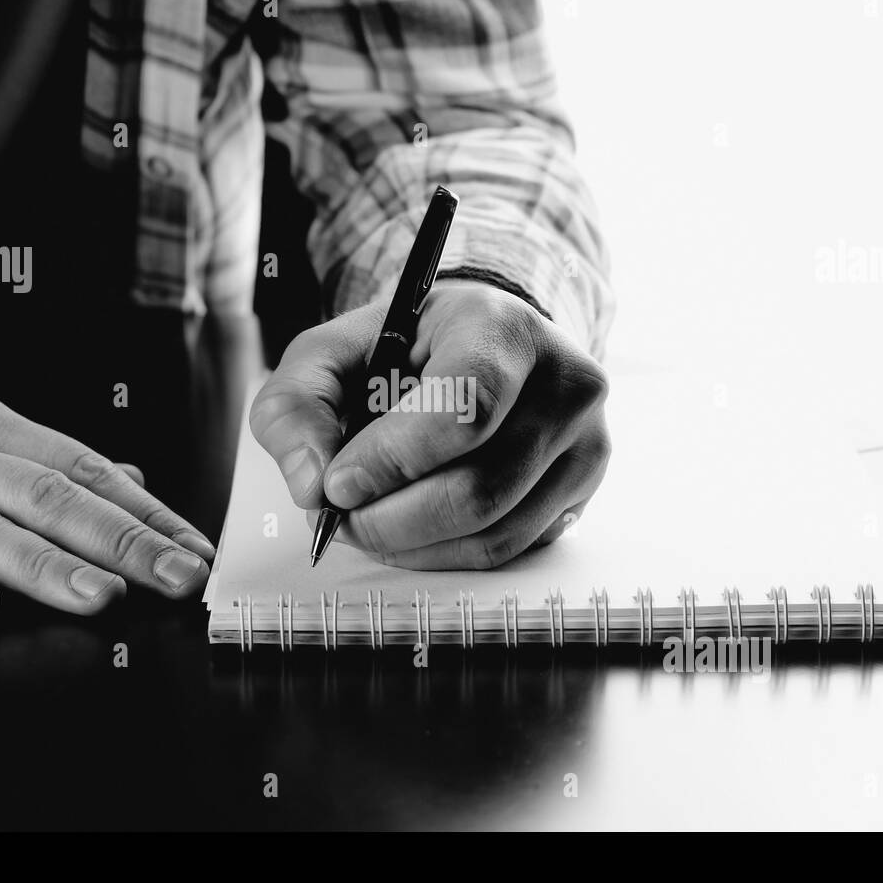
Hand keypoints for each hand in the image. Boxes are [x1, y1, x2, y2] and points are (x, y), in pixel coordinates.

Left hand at [250, 280, 609, 568]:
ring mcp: (585, 443)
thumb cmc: (407, 350)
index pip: (464, 407)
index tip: (337, 486)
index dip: (394, 460)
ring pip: (495, 532)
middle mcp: (564, 384)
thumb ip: (297, 405)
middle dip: (392, 519)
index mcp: (503, 328)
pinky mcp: (583, 492)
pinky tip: (410, 530)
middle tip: (340, 519)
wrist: (482, 349)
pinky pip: (510, 549)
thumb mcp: (334, 351)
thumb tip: (311, 485)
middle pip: (480, 488)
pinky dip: (445, 554)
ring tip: (366, 522)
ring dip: (413, 545)